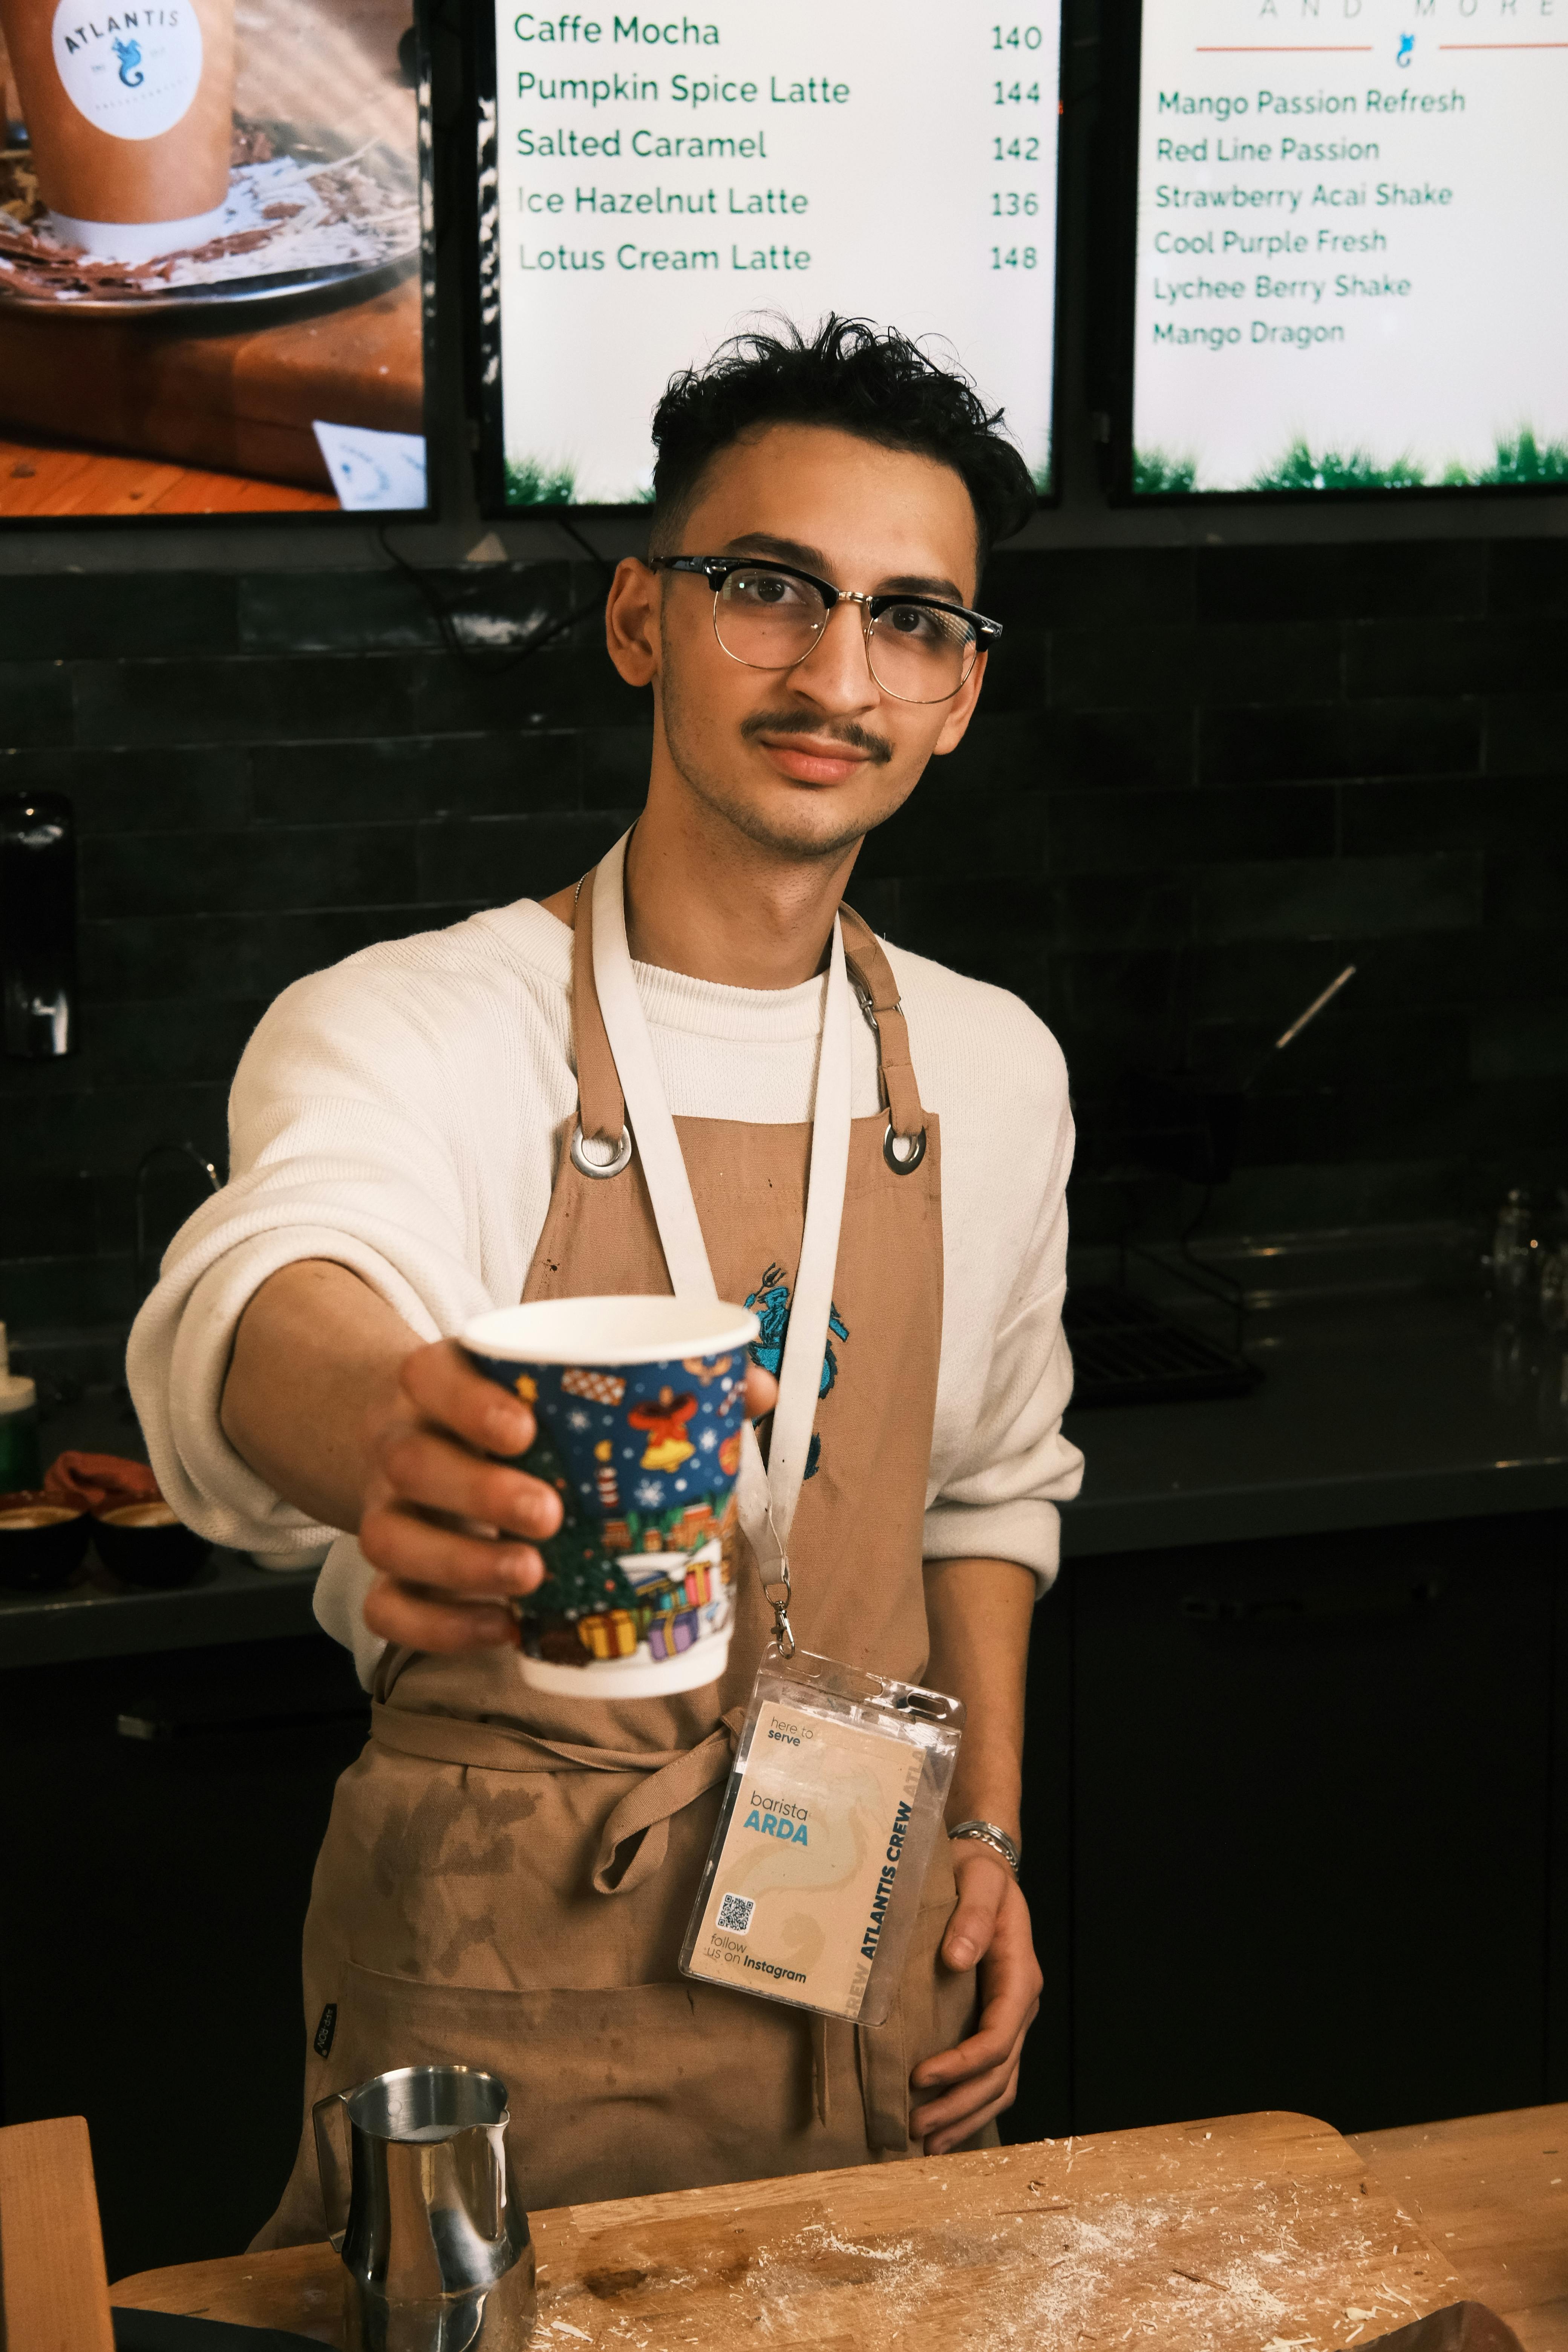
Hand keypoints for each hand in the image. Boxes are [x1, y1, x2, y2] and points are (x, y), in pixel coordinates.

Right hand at [359, 1340, 777, 1653]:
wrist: (440, 1446)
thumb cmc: (526, 1420)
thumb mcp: (570, 1388)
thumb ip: (660, 1382)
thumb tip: (754, 1386)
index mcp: (442, 1384)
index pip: (429, 1375)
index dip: (466, 1400)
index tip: (526, 1426)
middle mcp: (405, 1443)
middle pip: (410, 1460)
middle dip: (478, 1491)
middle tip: (552, 1514)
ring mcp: (391, 1510)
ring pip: (389, 1539)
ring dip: (461, 1563)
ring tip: (532, 1577)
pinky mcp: (391, 1574)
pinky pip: (389, 1607)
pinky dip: (439, 1625)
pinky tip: (502, 1628)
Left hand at [908, 1844, 1042, 2154]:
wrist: (985, 1869)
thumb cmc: (978, 1874)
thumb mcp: (979, 1881)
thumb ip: (972, 1916)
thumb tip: (956, 1959)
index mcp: (1019, 1975)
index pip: (997, 2036)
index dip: (961, 2064)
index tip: (920, 2076)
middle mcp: (1020, 2005)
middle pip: (999, 2073)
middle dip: (959, 2105)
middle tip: (915, 2127)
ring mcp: (1010, 2019)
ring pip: (1000, 2085)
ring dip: (965, 2117)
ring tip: (927, 2143)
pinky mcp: (995, 2023)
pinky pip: (993, 2077)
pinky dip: (971, 2106)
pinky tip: (944, 2126)